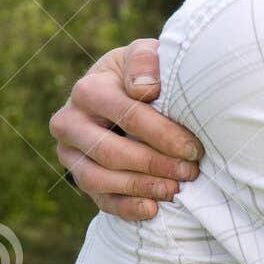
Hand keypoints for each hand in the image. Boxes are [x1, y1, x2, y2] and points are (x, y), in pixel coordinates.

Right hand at [51, 38, 202, 220]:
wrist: (121, 92)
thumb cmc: (142, 74)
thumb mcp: (145, 55)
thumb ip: (145, 61)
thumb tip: (145, 88)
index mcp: (87, 89)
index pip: (126, 115)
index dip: (163, 134)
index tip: (194, 148)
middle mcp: (69, 122)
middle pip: (111, 152)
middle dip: (155, 164)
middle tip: (190, 172)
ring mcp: (69, 153)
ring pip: (98, 179)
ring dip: (141, 187)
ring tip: (175, 189)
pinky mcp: (78, 177)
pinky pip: (98, 199)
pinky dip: (126, 207)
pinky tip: (153, 209)